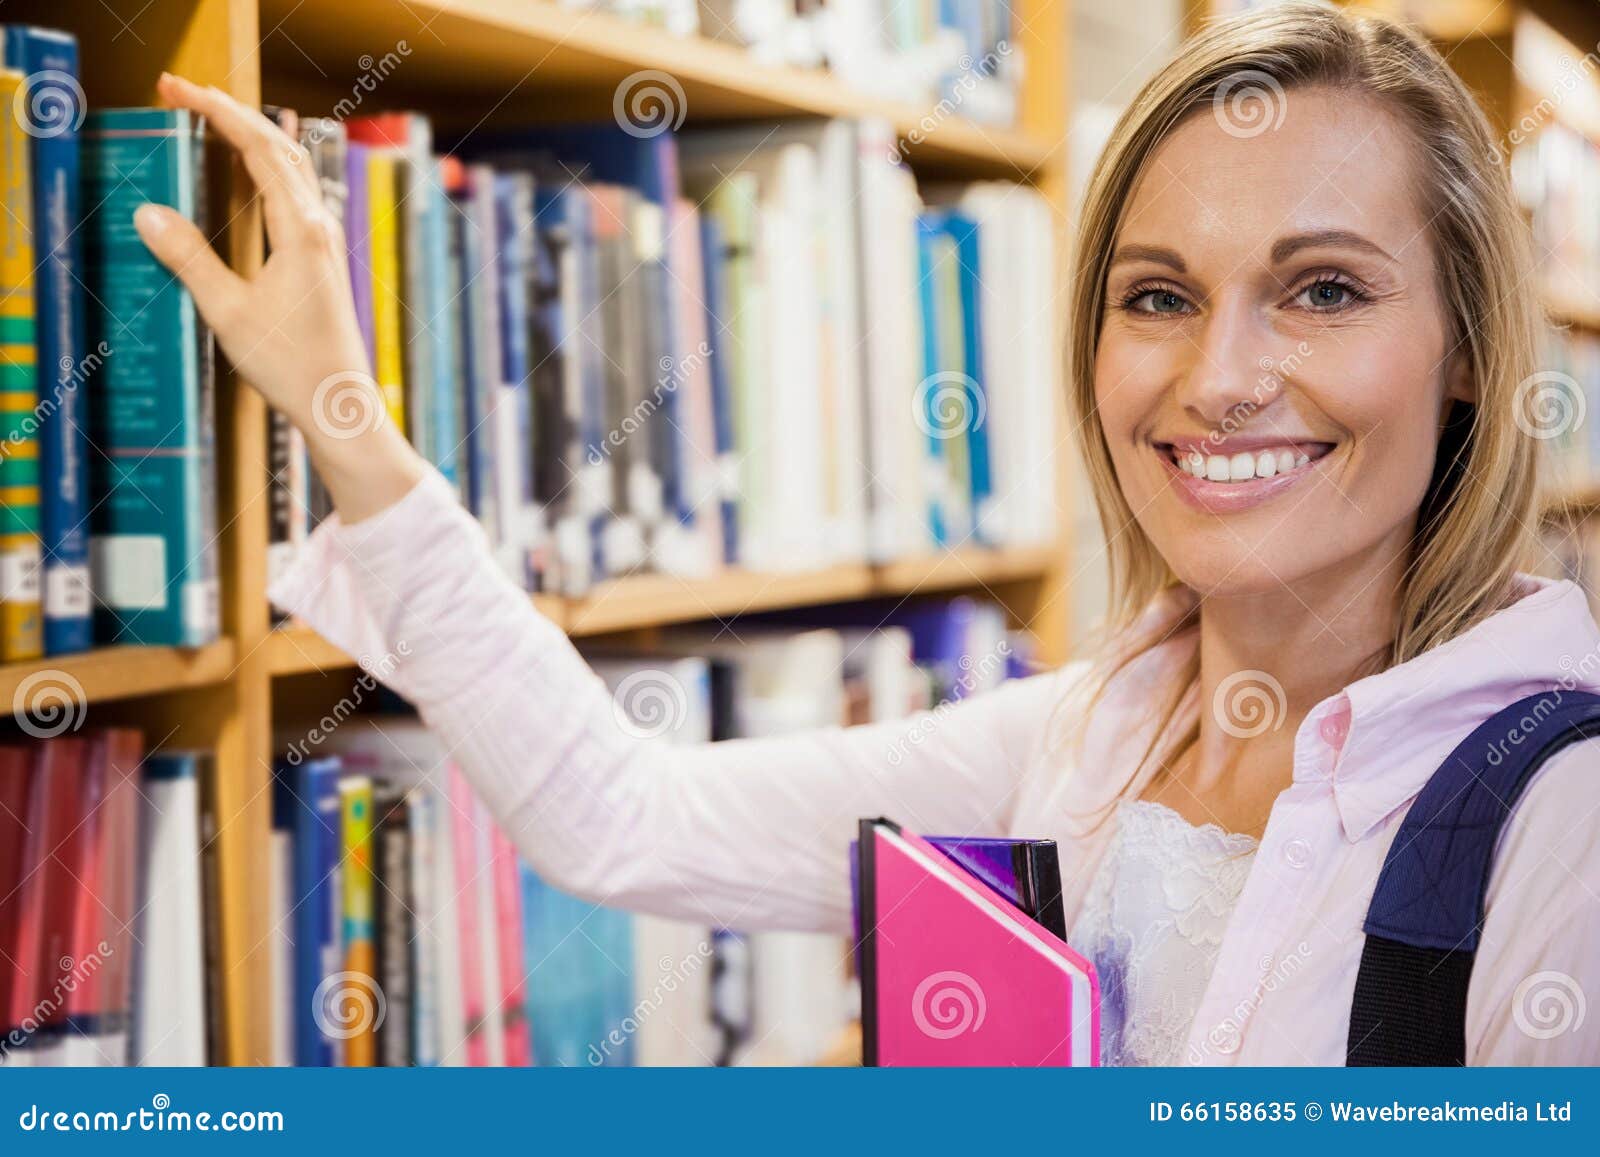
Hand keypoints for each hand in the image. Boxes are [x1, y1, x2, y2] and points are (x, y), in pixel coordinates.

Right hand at [135, 73, 423, 522]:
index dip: (218, 111)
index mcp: (299, 230)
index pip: (259, 148)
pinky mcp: (324, 260)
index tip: (178, 89)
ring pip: (293, 169)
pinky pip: (296, 195)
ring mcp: (327, 242)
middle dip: (231, 113)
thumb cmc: (291, 365)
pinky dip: (268, 168)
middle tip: (182, 91)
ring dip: (252, 136)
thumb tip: (149, 213)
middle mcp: (319, 228)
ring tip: (211, 116)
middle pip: (280, 147)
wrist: (341, 404)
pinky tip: (251, 173)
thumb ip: (190, 259)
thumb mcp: (229, 313)